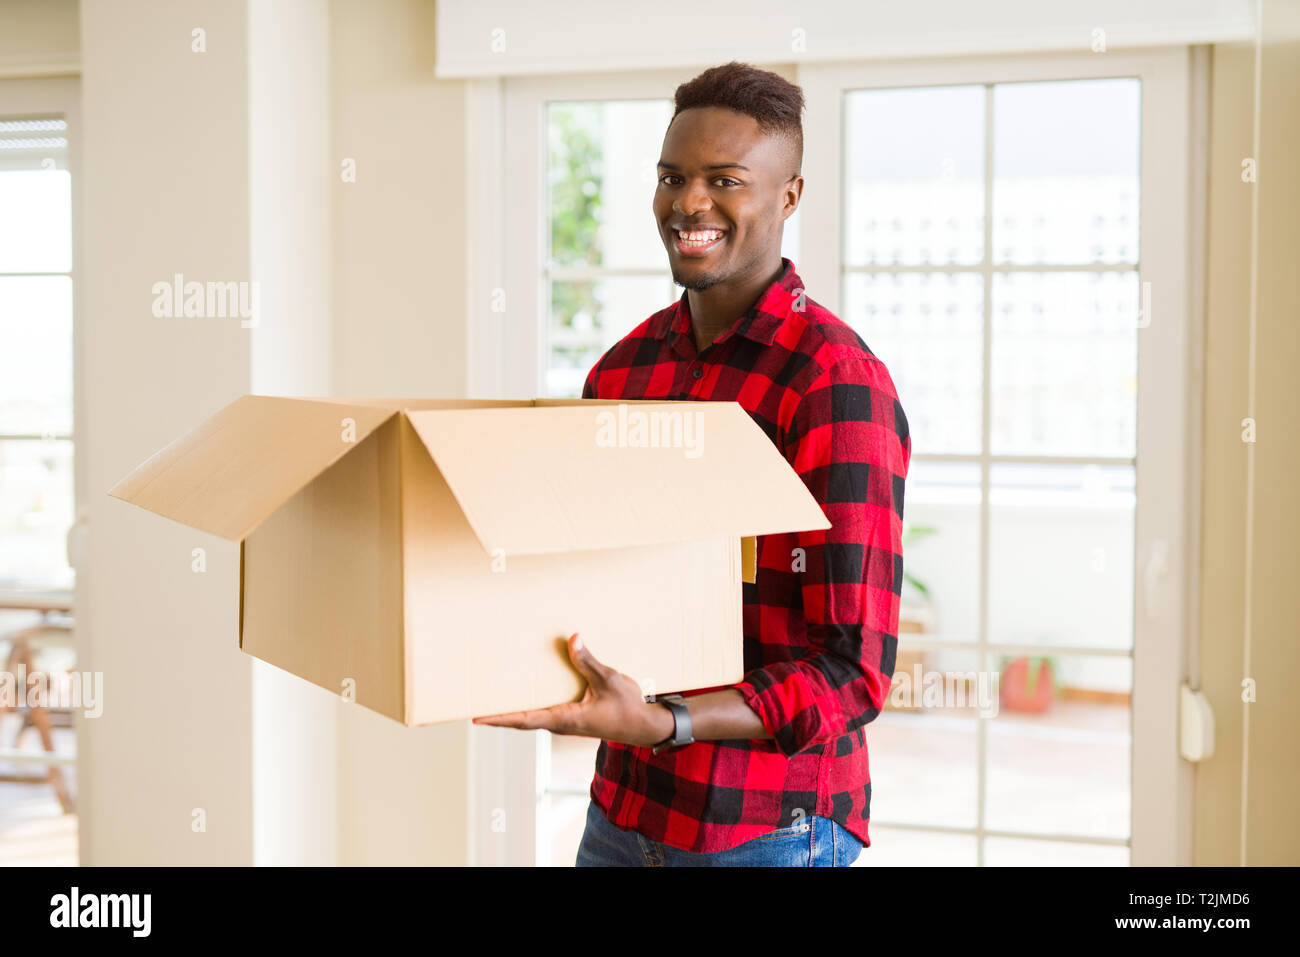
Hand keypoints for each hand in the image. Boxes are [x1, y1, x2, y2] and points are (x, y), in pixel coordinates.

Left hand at [471, 633, 674, 747]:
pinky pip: (542, 711)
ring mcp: (564, 721)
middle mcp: (560, 722)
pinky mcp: (570, 716)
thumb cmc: (627, 707)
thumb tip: (572, 639)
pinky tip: (524, 691)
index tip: (476, 718)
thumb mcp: (609, 680)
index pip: (524, 719)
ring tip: (490, 698)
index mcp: (565, 718)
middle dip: (496, 715)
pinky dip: (527, 705)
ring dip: (510, 710)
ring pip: (530, 716)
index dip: (499, 718)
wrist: (644, 726)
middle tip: (471, 706)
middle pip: (519, 720)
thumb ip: (588, 661)